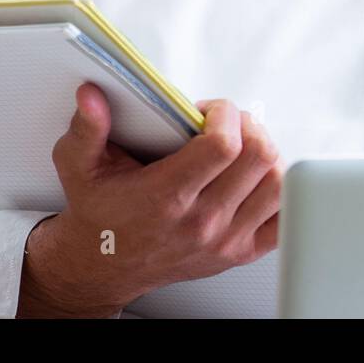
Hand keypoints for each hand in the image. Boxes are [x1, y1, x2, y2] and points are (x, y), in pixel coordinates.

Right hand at [17, 88, 282, 317]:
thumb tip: (92, 96)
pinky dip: (280, 192)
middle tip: (227, 123)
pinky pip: (283, 220)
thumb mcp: (80, 166)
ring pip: (277, 183)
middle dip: (248, 125)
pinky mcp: (240, 253)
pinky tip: (256, 177)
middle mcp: (201, 222)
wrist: (103, 267)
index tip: (208, 109)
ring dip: (266, 154)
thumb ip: (86, 128)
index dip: (224, 114)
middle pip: (259, 156)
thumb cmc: (99, 213)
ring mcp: (225, 241)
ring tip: (241, 146)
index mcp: (166, 197)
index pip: (223, 146)